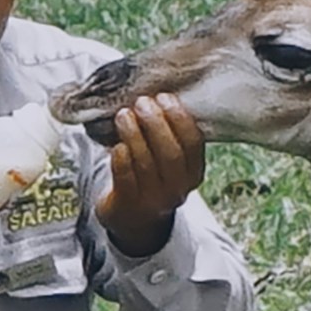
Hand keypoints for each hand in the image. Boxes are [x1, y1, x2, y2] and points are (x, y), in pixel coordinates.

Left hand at [100, 94, 204, 256]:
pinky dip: (121, 158)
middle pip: (171, 154)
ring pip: (146, 164)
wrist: (132, 216)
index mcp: (193, 173)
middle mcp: (177, 189)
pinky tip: (116, 144)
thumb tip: (158, 93)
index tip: (165, 97)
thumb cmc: (151, 175)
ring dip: (134, 135)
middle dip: (156, 124)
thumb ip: (170, 133)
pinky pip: (125, 178)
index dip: (180, 118)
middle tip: (142, 102)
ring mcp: (153, 200)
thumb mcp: (169, 160)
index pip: (194, 143)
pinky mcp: (128, 204)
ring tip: (123, 115)